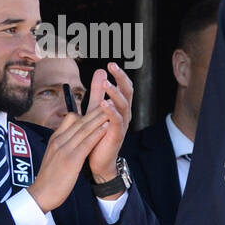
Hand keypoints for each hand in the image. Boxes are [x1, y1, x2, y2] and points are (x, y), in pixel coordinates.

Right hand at [27, 109, 110, 211]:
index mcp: (56, 139)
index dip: (87, 111)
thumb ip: (64, 145)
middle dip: (96, 108)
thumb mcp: (55, 156)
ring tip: (112, 107)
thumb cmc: (50, 177)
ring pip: (84, 128)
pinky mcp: (71, 159)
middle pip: (80, 120)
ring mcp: (64, 149)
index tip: (100, 104)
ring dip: (99, 117)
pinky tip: (107, 126)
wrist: (41, 194)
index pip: (71, 119)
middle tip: (109, 98)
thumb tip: (73, 138)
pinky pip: (86, 143)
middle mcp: (59, 140)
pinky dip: (97, 133)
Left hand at [85, 63, 132, 185]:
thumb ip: (98, 91)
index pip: (124, 87)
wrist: (98, 160)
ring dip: (115, 93)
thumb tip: (100, 71)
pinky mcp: (116, 135)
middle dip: (121, 79)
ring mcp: (122, 124)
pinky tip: (104, 104)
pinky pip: (117, 121)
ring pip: (123, 105)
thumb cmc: (98, 134)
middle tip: (112, 67)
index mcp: (120, 107)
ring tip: (106, 83)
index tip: (110, 64)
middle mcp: (124, 114)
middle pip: (127, 93)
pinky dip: (111, 112)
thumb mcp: (96, 109)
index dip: (119, 75)